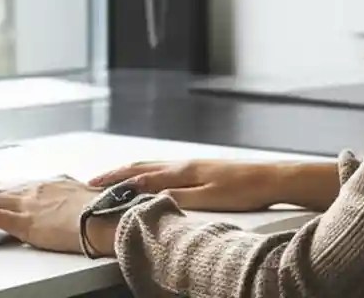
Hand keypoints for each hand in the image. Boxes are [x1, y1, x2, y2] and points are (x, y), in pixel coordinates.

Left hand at [0, 178, 115, 255]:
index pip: (25, 186)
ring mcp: (28, 204)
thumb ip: (84, 199)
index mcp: (56, 184)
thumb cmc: (104, 211)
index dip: (9, 188)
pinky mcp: (22, 222)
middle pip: (5, 190)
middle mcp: (38, 190)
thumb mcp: (94, 197)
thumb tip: (90, 201)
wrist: (103, 219)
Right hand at [89, 160, 283, 211]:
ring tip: (114, 176)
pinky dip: (146, 171)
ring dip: (130, 170)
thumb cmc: (242, 191)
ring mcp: (191, 164)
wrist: (269, 178)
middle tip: (93, 180)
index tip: (94, 187)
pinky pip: (164, 167)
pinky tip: (149, 176)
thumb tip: (147, 193)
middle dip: (116, 173)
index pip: (141, 177)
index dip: (116, 182)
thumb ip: (177, 195)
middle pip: (141, 166)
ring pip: (152, 165)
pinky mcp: (200, 169)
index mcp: (182, 172)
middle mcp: (183, 164)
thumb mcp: (208, 198)